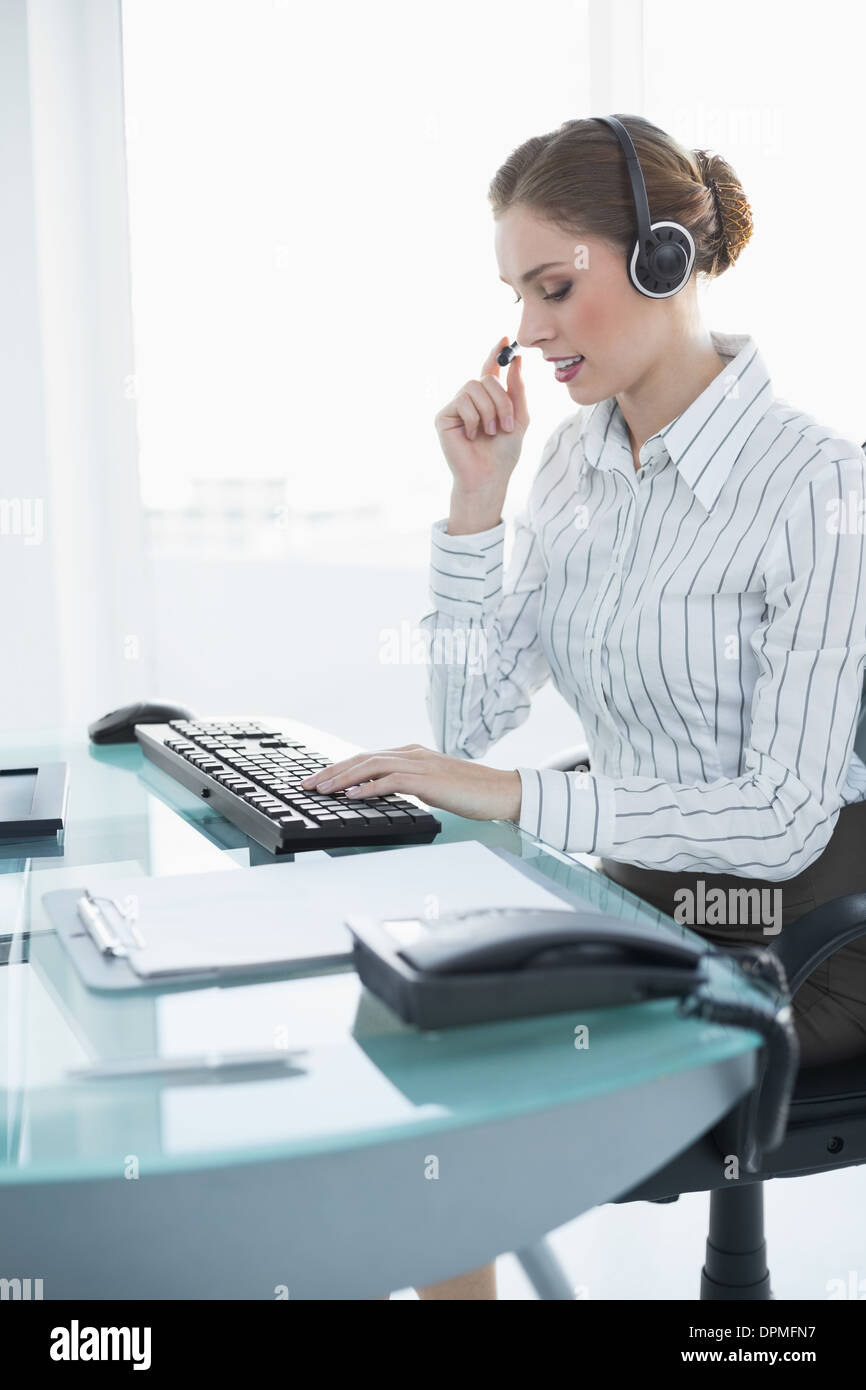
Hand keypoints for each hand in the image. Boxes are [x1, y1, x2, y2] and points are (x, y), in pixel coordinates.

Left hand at [300, 744, 522, 822]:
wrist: (499, 791)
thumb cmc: (469, 792)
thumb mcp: (432, 785)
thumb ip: (408, 784)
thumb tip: (382, 793)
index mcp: (411, 753)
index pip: (367, 757)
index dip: (340, 767)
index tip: (319, 779)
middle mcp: (412, 753)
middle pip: (362, 758)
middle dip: (332, 771)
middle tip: (308, 784)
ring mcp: (420, 764)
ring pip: (371, 766)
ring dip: (343, 778)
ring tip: (322, 790)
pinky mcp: (427, 780)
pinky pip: (391, 781)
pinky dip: (369, 787)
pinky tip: (353, 796)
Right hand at [434, 336, 528, 497]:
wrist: (489, 476)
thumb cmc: (503, 452)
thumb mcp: (519, 418)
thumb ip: (517, 389)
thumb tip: (516, 360)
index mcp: (489, 399)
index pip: (491, 370)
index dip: (496, 354)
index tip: (504, 339)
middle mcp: (471, 399)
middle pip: (487, 378)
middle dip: (502, 400)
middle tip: (507, 424)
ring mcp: (456, 406)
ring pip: (474, 387)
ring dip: (490, 410)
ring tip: (490, 432)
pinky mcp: (443, 416)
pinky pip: (462, 401)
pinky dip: (474, 419)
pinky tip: (472, 435)